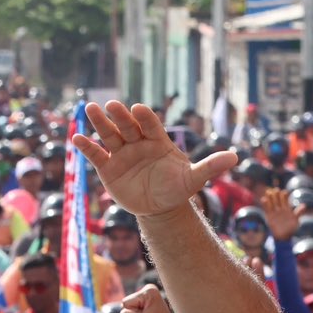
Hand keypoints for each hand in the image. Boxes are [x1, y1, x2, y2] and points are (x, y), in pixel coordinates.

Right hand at [73, 101, 235, 220]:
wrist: (160, 207)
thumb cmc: (177, 188)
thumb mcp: (195, 178)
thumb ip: (211, 166)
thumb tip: (236, 157)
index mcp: (157, 140)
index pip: (150, 125)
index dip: (145, 117)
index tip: (139, 109)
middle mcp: (137, 143)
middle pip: (127, 126)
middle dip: (120, 116)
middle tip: (113, 105)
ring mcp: (121, 154)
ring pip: (109, 135)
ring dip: (99, 122)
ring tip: (90, 108)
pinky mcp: (108, 168)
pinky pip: (96, 155)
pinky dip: (87, 147)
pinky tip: (77, 139)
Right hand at [259, 186, 300, 242]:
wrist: (284, 237)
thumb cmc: (291, 229)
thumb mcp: (296, 220)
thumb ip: (298, 212)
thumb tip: (304, 205)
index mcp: (288, 209)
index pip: (285, 200)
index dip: (284, 196)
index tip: (284, 191)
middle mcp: (281, 209)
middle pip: (278, 200)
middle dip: (277, 194)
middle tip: (275, 189)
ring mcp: (275, 212)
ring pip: (272, 203)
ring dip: (270, 197)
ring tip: (268, 192)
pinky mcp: (269, 216)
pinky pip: (267, 209)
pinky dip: (265, 204)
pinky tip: (264, 199)